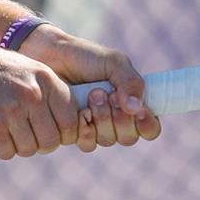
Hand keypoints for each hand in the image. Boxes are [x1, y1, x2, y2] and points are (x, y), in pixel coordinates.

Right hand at [0, 41, 80, 159]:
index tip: (52, 133)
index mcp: (46, 79)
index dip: (64, 133)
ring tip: (7, 130)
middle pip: (51, 140)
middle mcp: (32, 94)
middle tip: (26, 135)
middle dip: (40, 144)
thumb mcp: (27, 70)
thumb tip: (75, 124)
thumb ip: (49, 93)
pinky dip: (1, 148)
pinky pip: (7, 152)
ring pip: (29, 149)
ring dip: (18, 146)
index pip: (72, 121)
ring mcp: (11, 109)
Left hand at [17, 25, 162, 151]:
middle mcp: (115, 119)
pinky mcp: (74, 131)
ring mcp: (95, 126)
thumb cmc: (84, 57)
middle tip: (107, 94)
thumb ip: (130, 82)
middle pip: (128, 138)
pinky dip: (85, 128)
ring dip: (102, 119)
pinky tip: (79, 110)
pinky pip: (87, 143)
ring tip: (91, 94)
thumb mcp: (113, 63)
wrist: (50, 56)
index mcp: (131, 103)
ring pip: (108, 140)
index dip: (147, 124)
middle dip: (119, 118)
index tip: (139, 111)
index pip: (149, 128)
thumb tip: (136, 108)